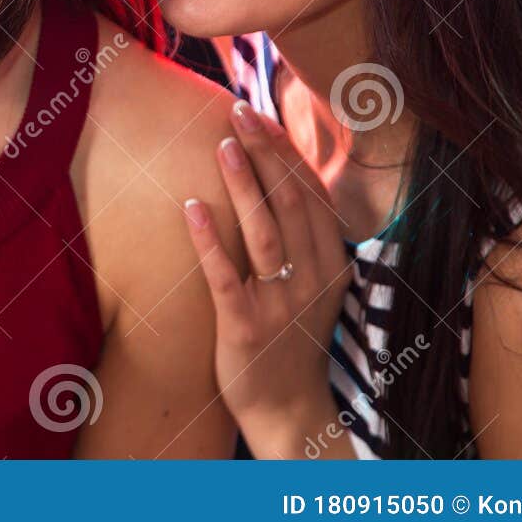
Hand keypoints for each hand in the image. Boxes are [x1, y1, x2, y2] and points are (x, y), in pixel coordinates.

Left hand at [184, 101, 349, 441]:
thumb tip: (278, 176)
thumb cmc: (292, 339)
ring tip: (222, 144)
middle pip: (291, 202)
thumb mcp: (312, 285)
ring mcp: (280, 303)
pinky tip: (191, 207)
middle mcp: (312, 278)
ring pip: (264, 232)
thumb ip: (302, 238)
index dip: (286, 151)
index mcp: (330, 263)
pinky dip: (209, 239)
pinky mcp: (246, 326)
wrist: (289, 410)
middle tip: (238, 111)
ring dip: (244, 184)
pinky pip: (225, 276)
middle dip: (265, 152)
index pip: (312, 194)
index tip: (262, 112)